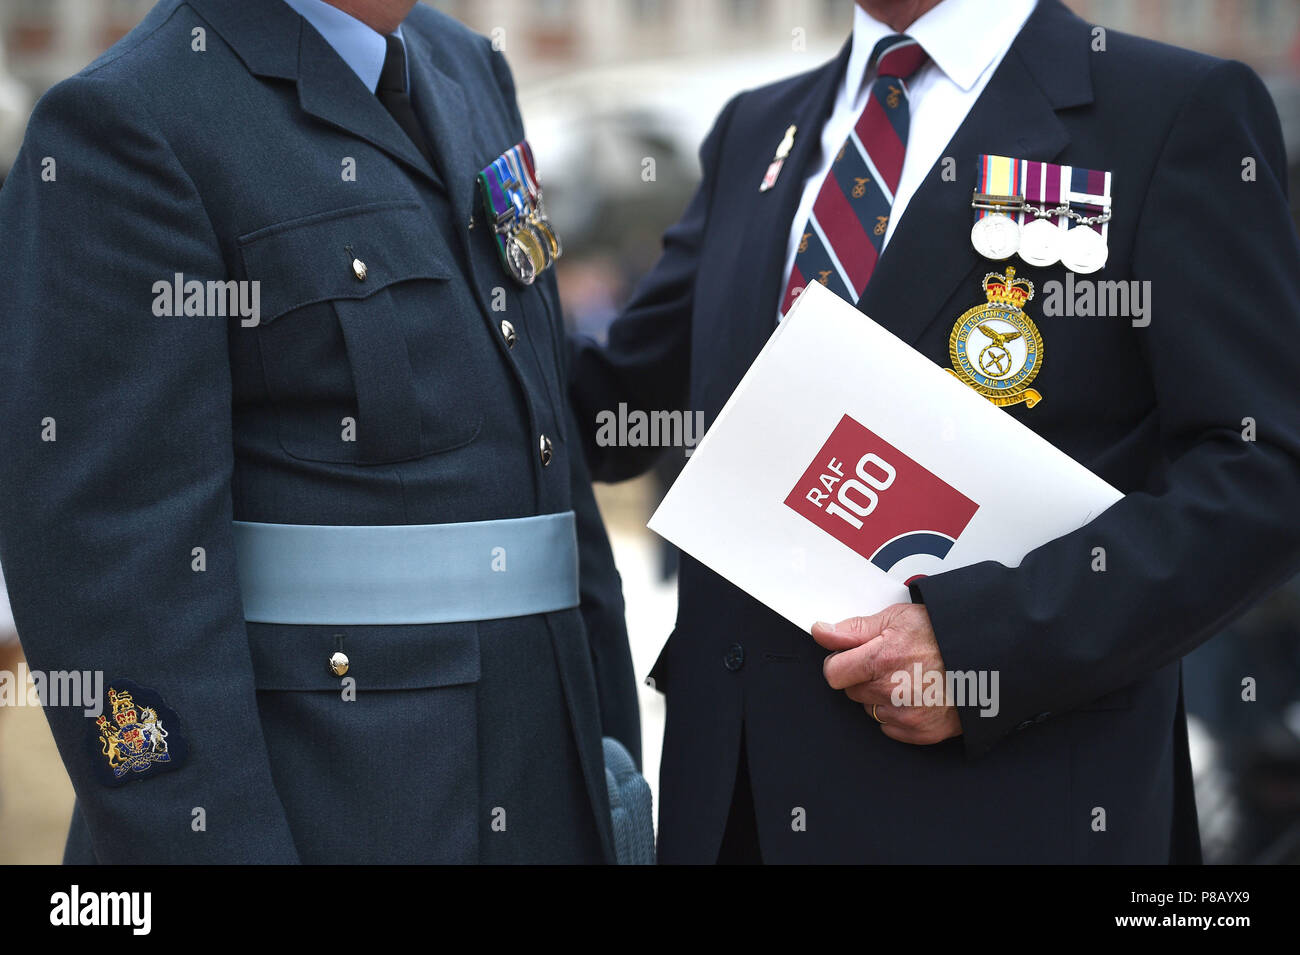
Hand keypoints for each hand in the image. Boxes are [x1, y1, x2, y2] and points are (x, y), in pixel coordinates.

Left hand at [811, 603, 961, 744]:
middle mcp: (893, 690)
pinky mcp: (921, 732)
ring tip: (908, 678)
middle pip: (852, 691)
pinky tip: (917, 696)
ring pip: (870, 710)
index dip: (840, 663)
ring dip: (881, 697)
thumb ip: (854, 629)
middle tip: (890, 664)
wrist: (987, 657)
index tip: (850, 658)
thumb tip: (821, 632)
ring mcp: (907, 714)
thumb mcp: (897, 618)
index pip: (833, 673)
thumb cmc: (945, 634)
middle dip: (864, 677)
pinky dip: (898, 714)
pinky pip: (890, 727)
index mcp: (883, 659)